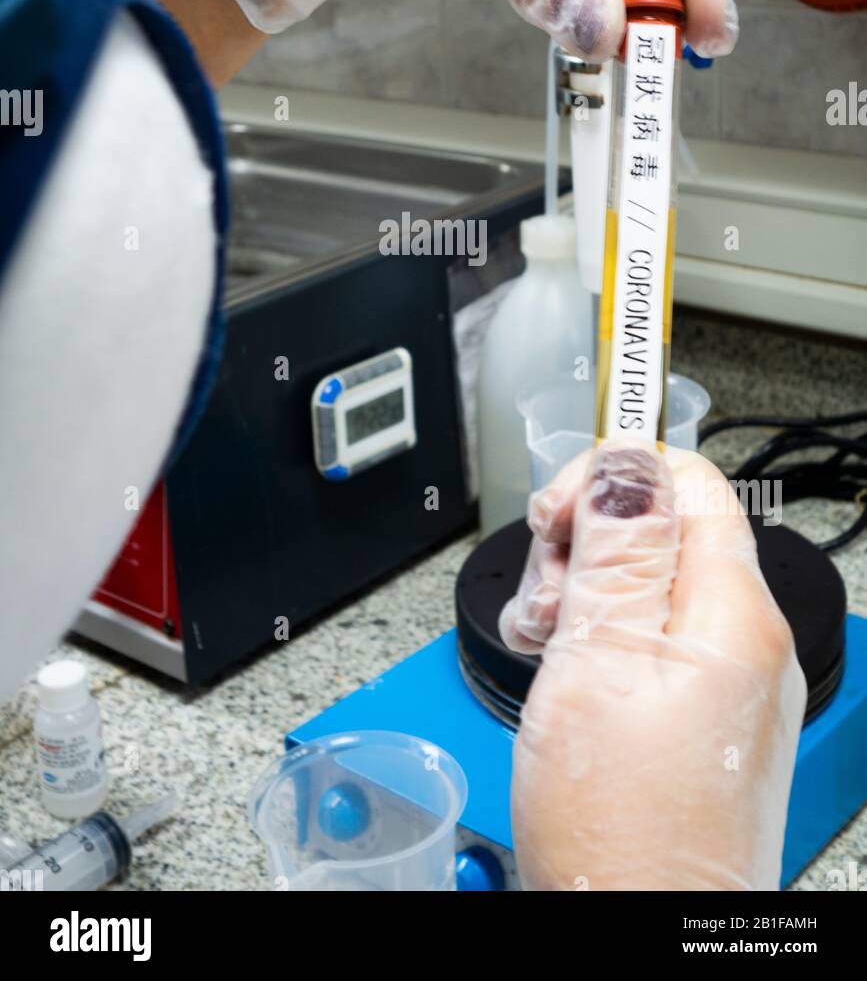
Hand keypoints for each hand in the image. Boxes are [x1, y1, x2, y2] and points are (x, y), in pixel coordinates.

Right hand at [499, 442, 805, 891]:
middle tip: (547, 596)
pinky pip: (656, 642)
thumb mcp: (598, 662)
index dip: (611, 478)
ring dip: (586, 592)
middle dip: (588, 542)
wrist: (645, 934)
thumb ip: (618, 551)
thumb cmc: (623, 826)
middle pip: (666, 529)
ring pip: (653, 585)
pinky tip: (567, 672)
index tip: (555, 515)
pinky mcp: (707, 717)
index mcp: (733, 611)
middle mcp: (747, 639)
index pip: (687, 479)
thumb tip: (628, 458)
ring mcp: (731, 681)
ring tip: (547, 641)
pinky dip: (602, 641)